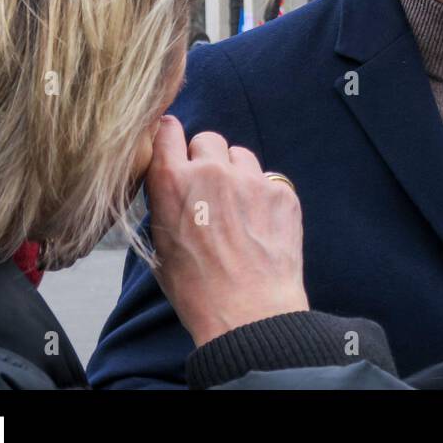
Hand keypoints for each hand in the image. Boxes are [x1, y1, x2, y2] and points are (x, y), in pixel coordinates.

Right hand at [146, 116, 308, 346]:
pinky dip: (264, 195)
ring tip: (237, 208)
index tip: (176, 150)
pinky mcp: (282, 191)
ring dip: (236, 173)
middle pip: (208, 139)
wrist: (249, 311)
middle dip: (207, 159)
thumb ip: (166, 203)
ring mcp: (250, 179)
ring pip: (240, 155)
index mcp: (172, 182)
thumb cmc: (196, 288)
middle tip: (209, 189)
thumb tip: (173, 184)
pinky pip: (268, 179)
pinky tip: (260, 224)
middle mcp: (211, 171)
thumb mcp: (160, 245)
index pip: (167, 131)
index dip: (172, 139)